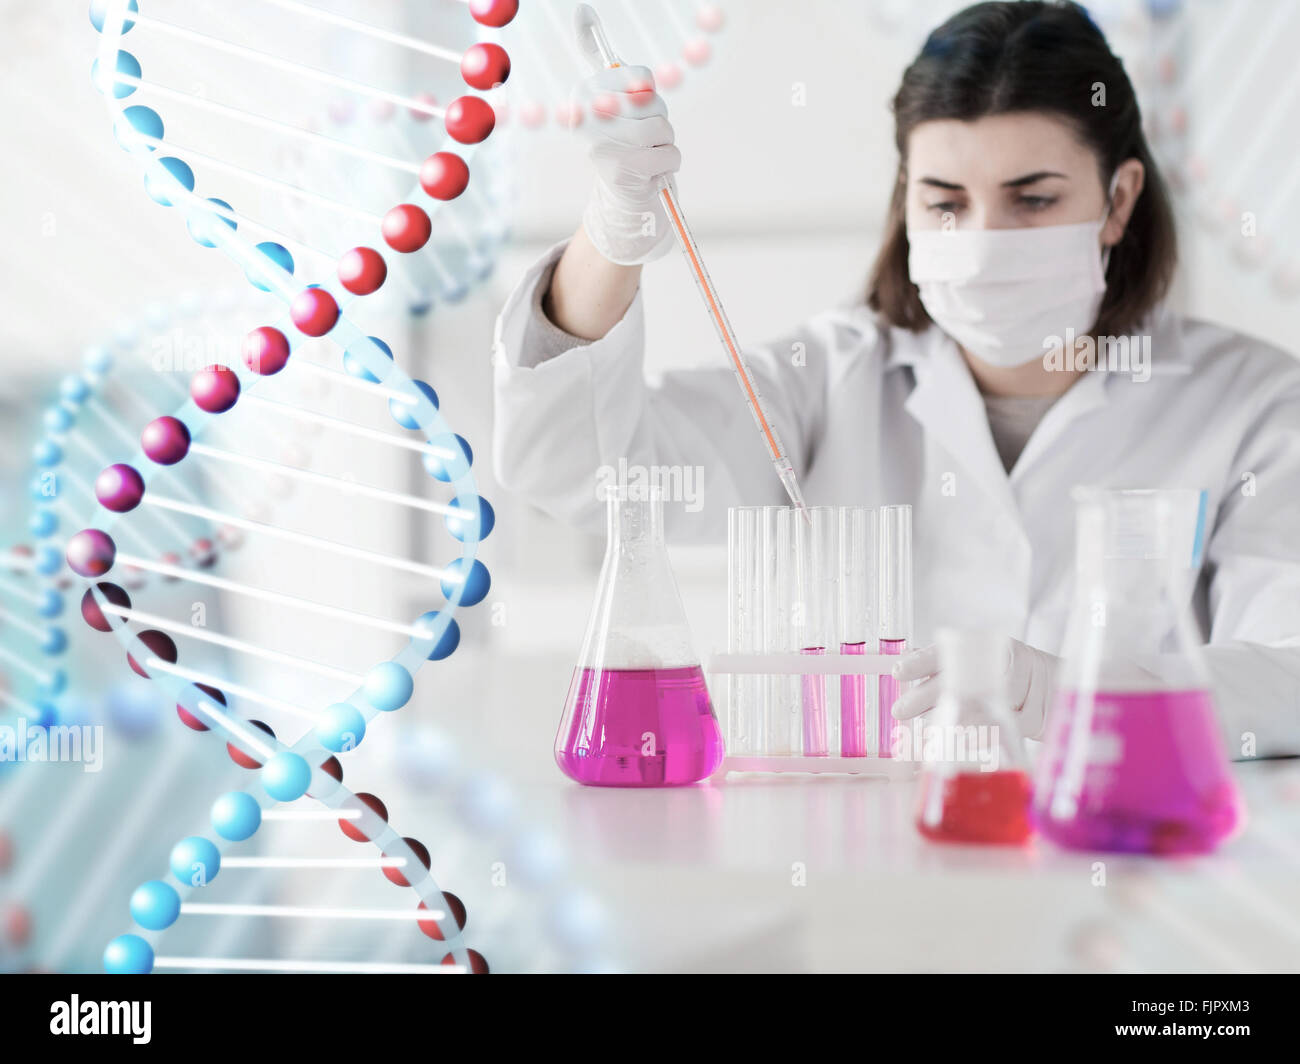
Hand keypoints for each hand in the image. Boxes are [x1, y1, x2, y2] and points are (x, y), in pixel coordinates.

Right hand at [574, 65, 680, 265]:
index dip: (650, 96)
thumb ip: (636, 88)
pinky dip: (670, 162)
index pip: (641, 76)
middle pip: (653, 101)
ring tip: (648, 153)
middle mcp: (587, 116)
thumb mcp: (629, 110)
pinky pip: (668, 154)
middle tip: (646, 138)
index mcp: (585, 94)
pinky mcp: (622, 168)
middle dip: (659, 119)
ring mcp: (603, 142)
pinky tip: (653, 170)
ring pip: (661, 127)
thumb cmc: (630, 147)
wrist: (624, 195)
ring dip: (665, 142)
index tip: (637, 113)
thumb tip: (643, 87)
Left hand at [890, 638, 1060, 740]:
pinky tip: (961, 742)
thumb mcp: (981, 665)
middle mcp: (1008, 661)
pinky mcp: (1036, 715)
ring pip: (983, 704)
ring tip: (922, 730)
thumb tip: (904, 673)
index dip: (922, 662)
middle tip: (901, 710)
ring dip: (949, 719)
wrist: (1060, 687)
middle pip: (963, 679)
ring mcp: (1027, 687)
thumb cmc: (1010, 676)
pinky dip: (981, 736)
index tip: (898, 672)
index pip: (951, 651)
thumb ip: (945, 668)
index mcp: (989, 645)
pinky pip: (1005, 727)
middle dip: (927, 696)